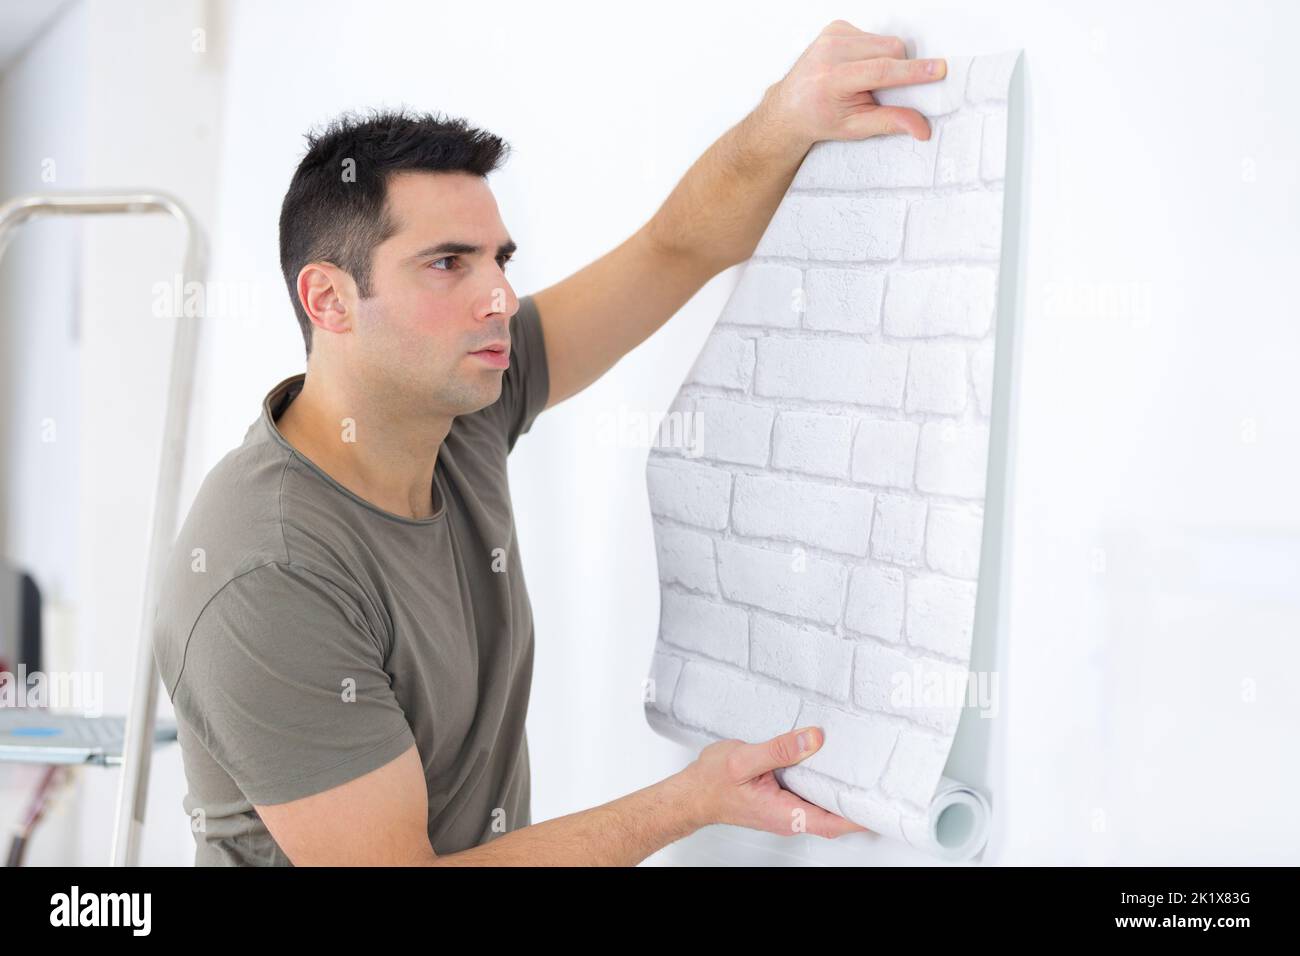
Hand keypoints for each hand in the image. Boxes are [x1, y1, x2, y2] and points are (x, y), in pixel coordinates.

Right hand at [682, 725, 870, 838]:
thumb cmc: (711, 783)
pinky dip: (823, 781)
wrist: (691, 793)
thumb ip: (779, 750)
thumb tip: (813, 739)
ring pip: (823, 804)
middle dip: (858, 799)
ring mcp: (785, 810)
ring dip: (841, 789)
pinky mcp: (780, 799)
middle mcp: (789, 816)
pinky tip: (828, 763)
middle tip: (880, 778)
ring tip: (862, 767)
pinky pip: (809, 794)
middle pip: (834, 815)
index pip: (833, 822)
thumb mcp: (744, 760)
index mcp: (785, 814)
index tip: (881, 803)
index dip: (860, 815)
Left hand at [759, 19, 946, 147]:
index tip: (938, 69)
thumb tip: (922, 127)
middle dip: (898, 71)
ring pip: (885, 41)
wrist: (790, 108)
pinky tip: (857, 68)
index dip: (913, 72)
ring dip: (886, 61)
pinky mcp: (835, 27)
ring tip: (865, 81)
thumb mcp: (855, 128)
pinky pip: (873, 36)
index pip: (882, 71)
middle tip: (881, 92)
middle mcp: (829, 52)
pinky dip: (873, 53)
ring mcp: (831, 36)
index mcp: (832, 79)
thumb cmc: (820, 118)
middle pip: (890, 50)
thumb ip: (890, 123)